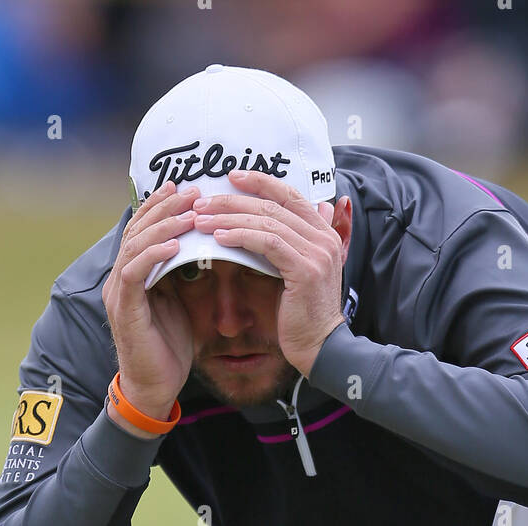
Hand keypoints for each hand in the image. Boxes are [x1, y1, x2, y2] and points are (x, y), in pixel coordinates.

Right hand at [102, 180, 201, 420]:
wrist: (155, 388)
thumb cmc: (169, 348)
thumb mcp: (180, 303)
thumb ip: (184, 275)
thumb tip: (205, 249)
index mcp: (133, 273)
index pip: (144, 228)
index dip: (163, 206)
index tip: (188, 189)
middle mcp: (120, 277)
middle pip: (138, 228)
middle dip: (165, 207)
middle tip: (192, 191)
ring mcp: (119, 292)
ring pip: (135, 244)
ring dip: (163, 225)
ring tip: (189, 212)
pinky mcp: (124, 309)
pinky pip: (134, 272)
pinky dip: (154, 254)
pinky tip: (176, 244)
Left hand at [191, 168, 346, 376]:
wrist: (320, 347)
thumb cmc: (304, 315)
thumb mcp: (300, 272)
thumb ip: (293, 244)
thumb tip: (278, 226)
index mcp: (325, 233)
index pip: (290, 195)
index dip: (260, 182)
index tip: (232, 177)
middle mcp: (325, 238)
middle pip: (274, 205)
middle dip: (234, 200)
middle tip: (203, 202)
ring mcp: (317, 253)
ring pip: (267, 221)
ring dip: (229, 218)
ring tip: (202, 219)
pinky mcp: (305, 270)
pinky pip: (268, 243)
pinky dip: (241, 236)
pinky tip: (219, 237)